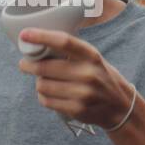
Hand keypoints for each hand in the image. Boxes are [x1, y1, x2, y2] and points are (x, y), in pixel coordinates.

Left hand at [17, 28, 135, 127]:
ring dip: (39, 83)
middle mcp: (88, 73)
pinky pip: (46, 101)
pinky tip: (50, 94)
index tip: (25, 34)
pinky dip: (43, 97)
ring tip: (44, 81)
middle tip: (24, 64)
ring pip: (42, 85)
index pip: (64, 41)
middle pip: (45, 67)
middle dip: (29, 65)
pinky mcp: (77, 109)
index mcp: (91, 55)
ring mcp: (83, 93)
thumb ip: (69, 53)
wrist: (120, 106)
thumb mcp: (92, 59)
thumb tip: (36, 46)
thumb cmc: (99, 77)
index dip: (42, 37)